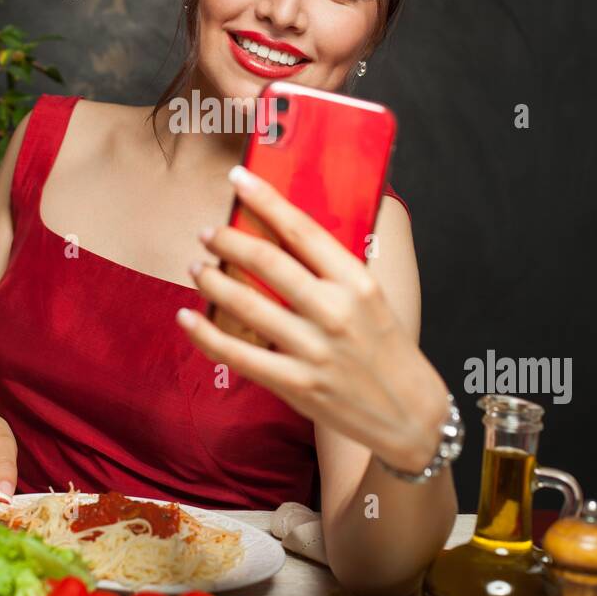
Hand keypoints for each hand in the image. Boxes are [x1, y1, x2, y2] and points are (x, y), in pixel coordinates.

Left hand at [175, 166, 449, 471]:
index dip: (265, 200)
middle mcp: (335, 312)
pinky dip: (206, 334)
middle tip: (208, 231)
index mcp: (358, 282)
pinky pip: (238, 354)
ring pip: (246, 304)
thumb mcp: (374, 298)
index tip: (238, 178)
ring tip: (196, 266)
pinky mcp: (296, 384)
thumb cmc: (387, 349)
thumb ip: (335, 268)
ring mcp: (313, 350)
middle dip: (228, 240)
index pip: (302, 229)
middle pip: (268, 262)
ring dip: (212, 280)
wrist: (409, 416)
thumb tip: (291, 230)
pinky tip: (187, 318)